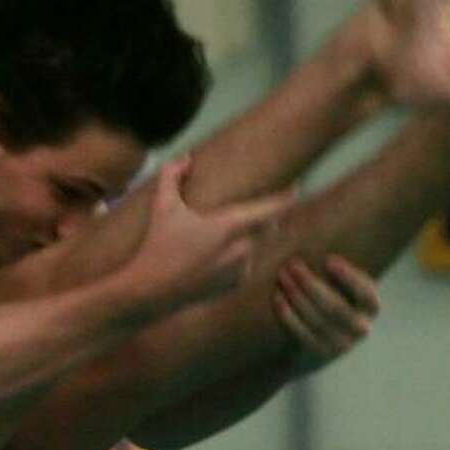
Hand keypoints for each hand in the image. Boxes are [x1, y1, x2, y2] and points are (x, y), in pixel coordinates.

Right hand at [126, 156, 294, 317]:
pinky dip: (236, 259)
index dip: (286, 198)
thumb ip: (172, 175)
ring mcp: (240, 270)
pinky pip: (244, 266)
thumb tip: (186, 158)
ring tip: (219, 240)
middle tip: (260, 209)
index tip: (297, 189)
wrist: (152, 291)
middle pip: (266, 227)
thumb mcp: (162, 205)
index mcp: (229, 226)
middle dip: (265, 217)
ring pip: (254, 247)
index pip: (269, 209)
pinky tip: (212, 260)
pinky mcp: (234, 286)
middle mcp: (242, 249)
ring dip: (246, 239)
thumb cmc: (158, 246)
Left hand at [272, 254, 378, 365]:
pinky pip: (305, 335)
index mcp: (371, 306)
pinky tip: (277, 298)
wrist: (311, 338)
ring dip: (297, 297)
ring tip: (281, 276)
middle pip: (336, 307)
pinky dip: (289, 316)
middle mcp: (361, 327)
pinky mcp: (321, 356)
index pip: (366, 292)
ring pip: (318, 320)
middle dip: (311, 284)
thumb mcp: (333, 278)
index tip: (328, 259)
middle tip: (291, 264)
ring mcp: (343, 345)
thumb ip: (329, 256)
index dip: (349, 277)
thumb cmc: (324, 294)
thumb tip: (309, 222)